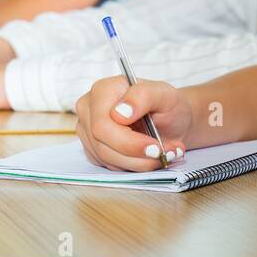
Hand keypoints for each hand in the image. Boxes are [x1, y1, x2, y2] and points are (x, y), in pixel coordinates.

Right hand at [74, 76, 190, 171]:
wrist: (170, 120)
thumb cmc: (166, 104)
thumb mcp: (165, 94)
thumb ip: (143, 96)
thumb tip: (119, 113)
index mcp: (102, 90)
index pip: (102, 125)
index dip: (128, 142)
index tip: (155, 147)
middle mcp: (89, 108)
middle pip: (102, 145)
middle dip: (135, 156)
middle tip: (161, 154)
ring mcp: (87, 129)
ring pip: (105, 159)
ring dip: (137, 163)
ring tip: (160, 154)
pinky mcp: (92, 148)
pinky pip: (107, 165)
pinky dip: (131, 165)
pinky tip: (146, 156)